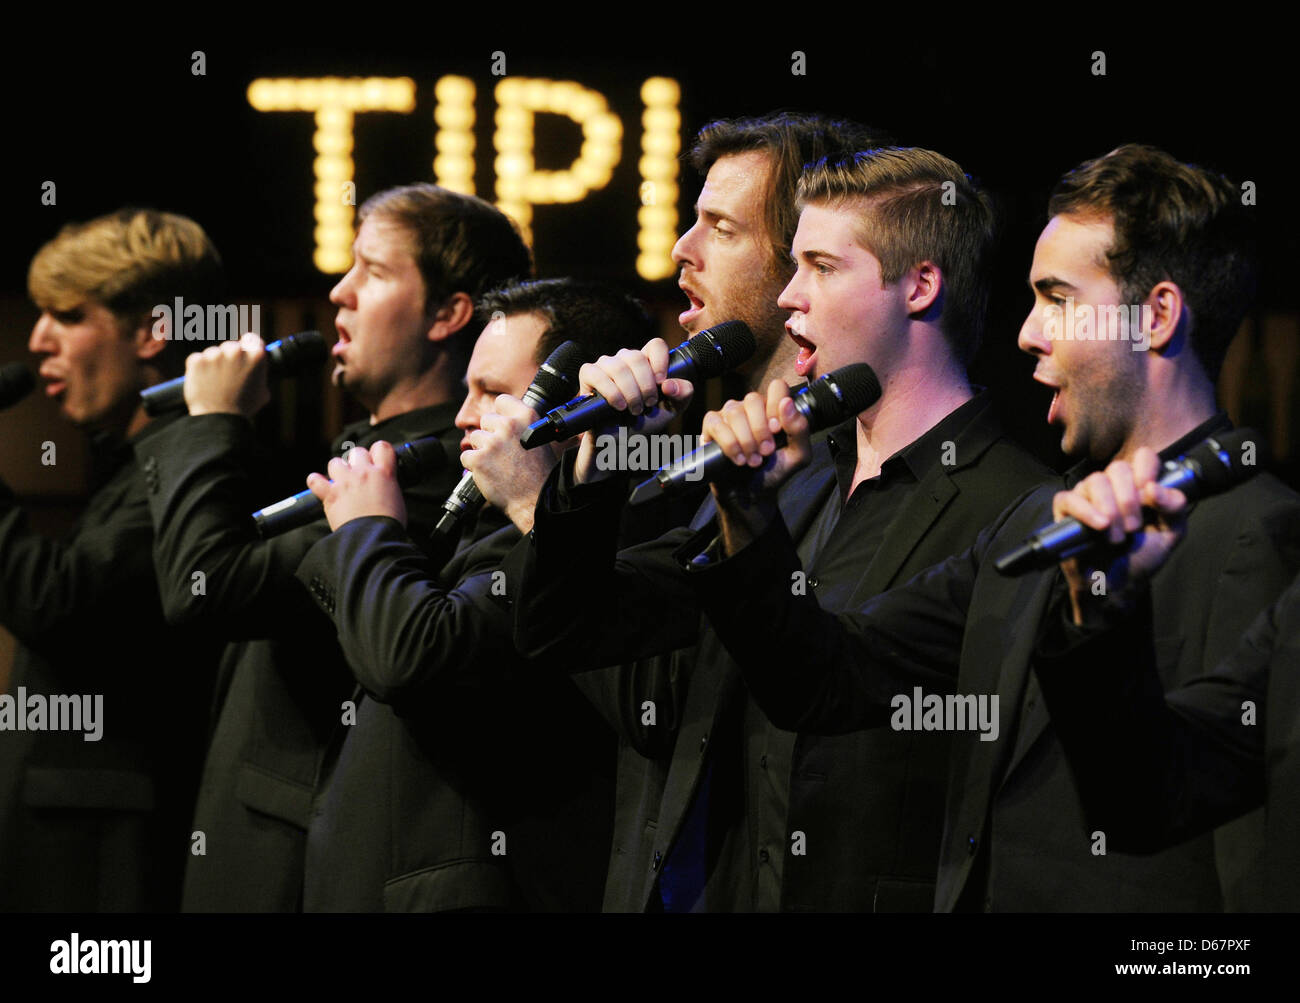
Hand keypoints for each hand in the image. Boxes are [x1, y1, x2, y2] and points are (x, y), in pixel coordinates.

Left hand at [184, 332, 270, 417]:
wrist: (219, 419)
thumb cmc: (244, 408)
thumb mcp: (263, 391)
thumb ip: (259, 374)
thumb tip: (255, 369)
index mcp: (256, 356)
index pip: (251, 339)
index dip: (247, 345)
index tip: (243, 349)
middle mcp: (235, 351)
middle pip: (231, 347)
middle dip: (229, 358)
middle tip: (228, 376)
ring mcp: (214, 354)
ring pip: (213, 353)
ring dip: (213, 364)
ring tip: (215, 383)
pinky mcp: (196, 360)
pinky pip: (198, 359)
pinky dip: (199, 369)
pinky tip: (204, 382)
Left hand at [305, 441, 406, 530]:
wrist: (373, 539)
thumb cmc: (388, 525)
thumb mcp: (398, 500)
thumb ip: (389, 487)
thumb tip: (384, 488)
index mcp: (384, 474)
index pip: (382, 447)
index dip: (379, 451)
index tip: (377, 459)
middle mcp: (364, 473)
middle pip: (357, 451)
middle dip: (357, 461)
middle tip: (360, 474)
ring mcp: (345, 482)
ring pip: (335, 462)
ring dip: (338, 470)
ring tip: (342, 481)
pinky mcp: (331, 495)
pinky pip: (315, 481)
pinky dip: (316, 482)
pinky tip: (319, 486)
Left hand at [462, 394, 562, 532]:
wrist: (536, 501)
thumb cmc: (541, 476)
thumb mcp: (540, 441)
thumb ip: (523, 426)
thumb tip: (506, 420)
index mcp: (527, 418)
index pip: (502, 401)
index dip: (500, 413)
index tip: (501, 423)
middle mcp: (509, 426)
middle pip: (486, 420)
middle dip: (490, 435)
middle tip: (502, 453)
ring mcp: (492, 442)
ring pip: (474, 438)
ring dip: (481, 451)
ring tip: (497, 465)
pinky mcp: (479, 459)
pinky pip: (466, 456)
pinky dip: (473, 466)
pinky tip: (489, 473)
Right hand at [572, 338, 693, 484]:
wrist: (621, 443)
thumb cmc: (645, 422)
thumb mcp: (672, 408)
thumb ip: (683, 392)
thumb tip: (668, 384)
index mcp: (646, 361)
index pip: (655, 345)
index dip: (660, 362)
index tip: (661, 385)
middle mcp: (625, 359)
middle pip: (636, 357)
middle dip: (645, 385)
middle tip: (647, 404)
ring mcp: (605, 365)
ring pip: (618, 366)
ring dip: (629, 392)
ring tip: (633, 409)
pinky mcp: (588, 375)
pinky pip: (597, 374)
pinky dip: (610, 392)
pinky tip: (618, 405)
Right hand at [705, 380, 812, 554]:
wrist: (752, 494)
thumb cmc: (774, 471)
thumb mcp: (798, 455)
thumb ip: (800, 429)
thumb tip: (786, 403)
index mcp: (773, 407)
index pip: (777, 387)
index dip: (777, 405)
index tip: (777, 430)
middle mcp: (751, 406)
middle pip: (753, 399)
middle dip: (760, 430)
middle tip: (766, 452)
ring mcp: (729, 414)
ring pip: (735, 413)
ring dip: (746, 441)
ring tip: (752, 461)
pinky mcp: (712, 426)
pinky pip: (717, 424)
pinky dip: (729, 444)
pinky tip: (738, 459)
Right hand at [1053, 447, 1187, 625]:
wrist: (1118, 586)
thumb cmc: (1142, 557)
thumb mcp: (1170, 533)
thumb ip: (1174, 507)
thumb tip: (1153, 488)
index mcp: (1138, 484)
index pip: (1142, 456)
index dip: (1146, 469)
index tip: (1150, 495)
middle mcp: (1112, 485)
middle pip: (1117, 468)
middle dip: (1129, 499)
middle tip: (1134, 527)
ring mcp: (1086, 496)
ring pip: (1095, 481)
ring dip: (1111, 510)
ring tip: (1116, 537)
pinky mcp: (1065, 510)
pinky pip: (1069, 498)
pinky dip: (1085, 511)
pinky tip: (1099, 525)